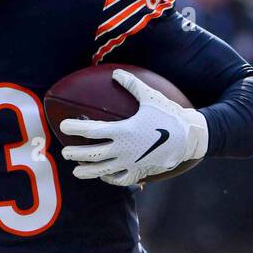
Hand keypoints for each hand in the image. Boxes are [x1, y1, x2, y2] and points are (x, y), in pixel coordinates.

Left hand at [60, 68, 208, 187]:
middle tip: (65, 153)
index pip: (91, 130)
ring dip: (86, 171)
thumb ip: (131, 84)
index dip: (75, 128)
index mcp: (123, 130)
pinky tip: (103, 175)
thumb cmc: (169, 115)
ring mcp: (130, 163)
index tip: (64, 126)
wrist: (189, 137)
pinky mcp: (138, 172)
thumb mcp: (150, 96)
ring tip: (76, 171)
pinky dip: (109, 177)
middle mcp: (123, 149)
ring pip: (102, 171)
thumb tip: (116, 73)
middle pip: (92, 154)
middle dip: (75, 153)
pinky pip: (119, 179)